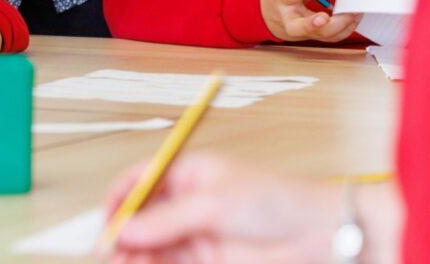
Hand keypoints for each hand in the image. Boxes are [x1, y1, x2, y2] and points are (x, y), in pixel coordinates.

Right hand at [103, 152, 403, 262]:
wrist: (322, 236)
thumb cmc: (280, 201)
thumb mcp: (217, 201)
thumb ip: (168, 218)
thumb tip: (125, 227)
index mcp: (188, 175)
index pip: (139, 182)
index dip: (118, 201)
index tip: (107, 224)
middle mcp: (188, 205)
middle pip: (139, 221)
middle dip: (121, 237)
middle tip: (110, 256)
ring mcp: (196, 237)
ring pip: (150, 249)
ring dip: (133, 257)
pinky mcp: (207, 263)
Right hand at [260, 0, 362, 43]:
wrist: (270, 13)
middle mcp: (289, 18)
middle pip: (299, 26)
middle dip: (313, 23)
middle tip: (325, 18)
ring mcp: (302, 31)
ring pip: (321, 34)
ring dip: (341, 24)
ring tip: (354, 11)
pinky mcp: (312, 37)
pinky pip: (331, 38)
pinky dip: (345, 29)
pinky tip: (352, 18)